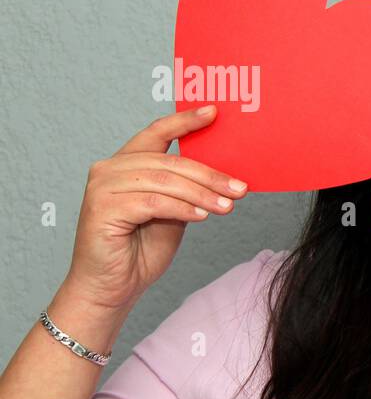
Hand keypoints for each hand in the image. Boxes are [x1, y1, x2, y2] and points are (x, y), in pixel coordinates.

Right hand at [59, 106, 248, 313]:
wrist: (113, 287)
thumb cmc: (140, 249)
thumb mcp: (172, 212)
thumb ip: (186, 189)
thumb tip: (223, 175)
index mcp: (125, 163)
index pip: (156, 132)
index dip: (185, 121)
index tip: (214, 112)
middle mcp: (109, 169)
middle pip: (169, 161)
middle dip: (210, 175)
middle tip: (240, 188)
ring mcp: (102, 187)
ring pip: (164, 181)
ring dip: (202, 194)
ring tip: (228, 206)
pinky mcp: (103, 208)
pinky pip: (154, 202)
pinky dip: (182, 208)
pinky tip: (203, 215)